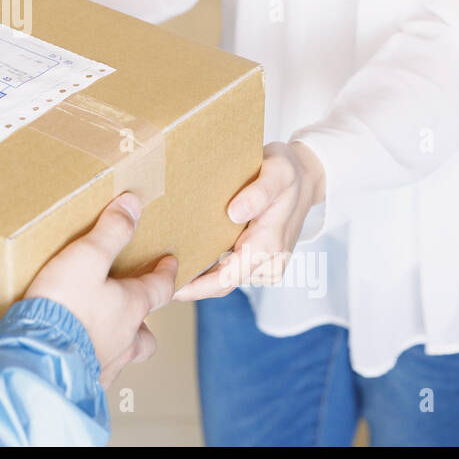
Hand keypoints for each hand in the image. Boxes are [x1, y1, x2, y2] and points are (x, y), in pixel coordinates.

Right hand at [25, 192, 178, 387]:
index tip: (170, 263)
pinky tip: (73, 355)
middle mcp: (126, 339)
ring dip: (118, 344)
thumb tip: (132, 205)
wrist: (38, 358)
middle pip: (147, 333)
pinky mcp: (82, 383)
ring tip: (99, 333)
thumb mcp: (86, 257)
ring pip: (123, 355)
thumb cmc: (65, 307)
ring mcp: (106, 364)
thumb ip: (110, 231)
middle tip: (130, 309)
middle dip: (143, 321)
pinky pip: (95, 373)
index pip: (161, 288)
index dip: (167, 272)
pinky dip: (90, 362)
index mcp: (132, 308)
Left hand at [175, 140, 324, 299]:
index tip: (166, 287)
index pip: (227, 278)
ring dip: (198, 277)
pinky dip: (209, 268)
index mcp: (269, 245)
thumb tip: (234, 213)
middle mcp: (269, 262)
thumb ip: (259, 192)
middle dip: (189, 286)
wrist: (307, 177)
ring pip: (224, 280)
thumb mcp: (278, 171)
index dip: (196, 287)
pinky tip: (186, 255)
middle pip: (221, 285)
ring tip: (162, 265)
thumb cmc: (288, 171)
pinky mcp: (261, 261)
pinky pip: (231, 271)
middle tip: (151, 278)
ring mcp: (266, 265)